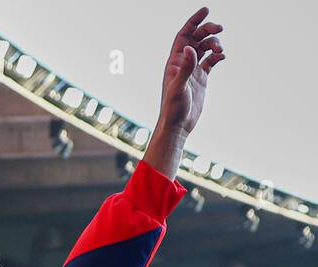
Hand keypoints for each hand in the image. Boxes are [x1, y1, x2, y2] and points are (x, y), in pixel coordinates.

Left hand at [155, 8, 224, 139]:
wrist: (177, 126)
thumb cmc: (173, 109)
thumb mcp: (178, 88)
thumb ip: (185, 68)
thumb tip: (190, 48)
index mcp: (174, 62)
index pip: (183, 35)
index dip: (194, 21)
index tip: (206, 10)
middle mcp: (182, 64)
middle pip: (196, 38)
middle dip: (208, 30)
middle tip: (220, 28)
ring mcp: (192, 71)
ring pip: (205, 48)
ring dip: (214, 44)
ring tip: (221, 50)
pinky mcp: (201, 79)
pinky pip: (211, 61)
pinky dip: (217, 56)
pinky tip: (222, 57)